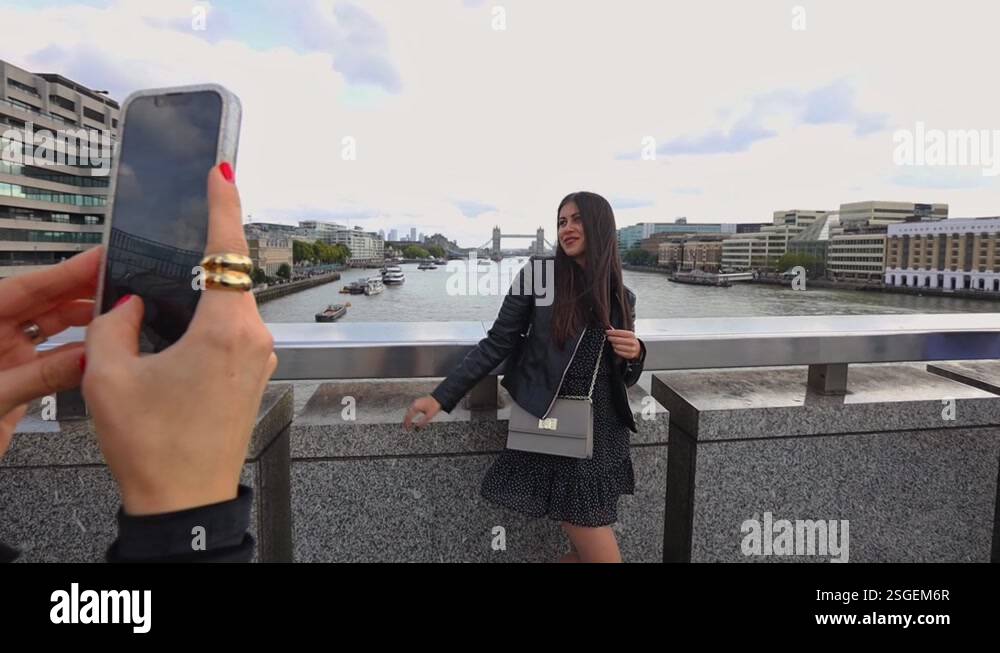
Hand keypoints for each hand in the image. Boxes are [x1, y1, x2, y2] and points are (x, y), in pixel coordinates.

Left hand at [0, 247, 101, 457]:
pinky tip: (99, 353)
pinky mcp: (13, 380)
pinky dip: (75, 357)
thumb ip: (43, 376)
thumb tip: (90, 357)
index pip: (24, 288)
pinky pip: (51, 361)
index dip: (64, 272)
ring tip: (116, 316)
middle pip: (40, 303)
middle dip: (79, 292)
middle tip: (119, 285)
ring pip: (49, 330)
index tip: (98, 260)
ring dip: (81, 324)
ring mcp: (1, 357)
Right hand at [82, 164, 277, 515]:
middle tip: (174, 236)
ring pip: (230, 304)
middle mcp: (254, 339)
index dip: (224, 204)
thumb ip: (113, 322)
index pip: (227, 250)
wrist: (185, 502)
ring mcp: (259, 358)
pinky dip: (208, 317)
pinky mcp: (254, 374)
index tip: (224, 172)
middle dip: (200, 255)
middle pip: (229, 276)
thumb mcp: (108, 376)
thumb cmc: (154, 447)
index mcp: (224, 330)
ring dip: (201, 292)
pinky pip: (233, 328)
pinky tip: (177, 327)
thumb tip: (127, 299)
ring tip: (163, 295)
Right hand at [404, 395, 441, 429]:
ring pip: (409, 411)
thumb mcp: (429, 416)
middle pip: (407, 414)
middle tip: (406, 427)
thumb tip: (417, 427)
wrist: (439, 398)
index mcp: (416, 407)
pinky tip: (411, 416)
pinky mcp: (418, 402)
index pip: (408, 417)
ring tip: (407, 423)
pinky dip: (410, 413)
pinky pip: (411, 408)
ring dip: (407, 417)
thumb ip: (422, 422)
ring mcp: (416, 402)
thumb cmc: (435, 405)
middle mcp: (414, 404)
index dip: (407, 424)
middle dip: (406, 421)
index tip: (407, 428)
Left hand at [605, 328, 641, 360]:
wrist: (637, 348)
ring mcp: (632, 349)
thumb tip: (609, 328)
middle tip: (609, 338)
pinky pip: (619, 352)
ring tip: (613, 343)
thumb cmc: (629, 340)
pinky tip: (615, 348)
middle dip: (612, 338)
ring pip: (618, 346)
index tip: (607, 332)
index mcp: (631, 335)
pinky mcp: (630, 355)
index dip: (612, 332)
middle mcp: (632, 342)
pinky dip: (616, 350)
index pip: (620, 332)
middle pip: (618, 340)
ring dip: (613, 344)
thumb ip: (618, 332)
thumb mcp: (626, 334)